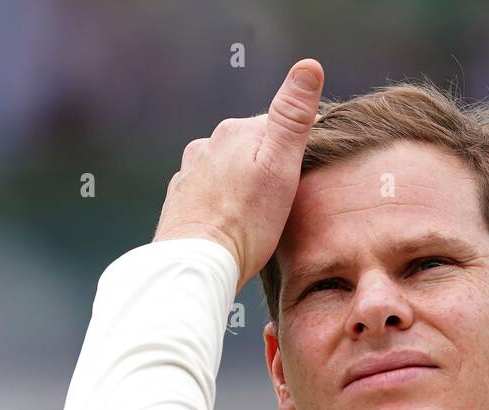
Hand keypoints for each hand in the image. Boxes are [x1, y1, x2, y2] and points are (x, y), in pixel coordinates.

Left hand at [153, 58, 324, 296]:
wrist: (196, 264)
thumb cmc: (245, 223)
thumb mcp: (281, 167)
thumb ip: (293, 117)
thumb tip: (308, 67)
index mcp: (236, 132)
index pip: (276, 127)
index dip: (296, 147)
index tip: (307, 171)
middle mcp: (208, 145)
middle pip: (250, 147)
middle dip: (267, 165)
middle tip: (284, 198)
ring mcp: (190, 172)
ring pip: (227, 168)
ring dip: (242, 183)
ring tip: (257, 213)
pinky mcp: (180, 198)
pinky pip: (208, 192)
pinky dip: (222, 202)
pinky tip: (231, 221)